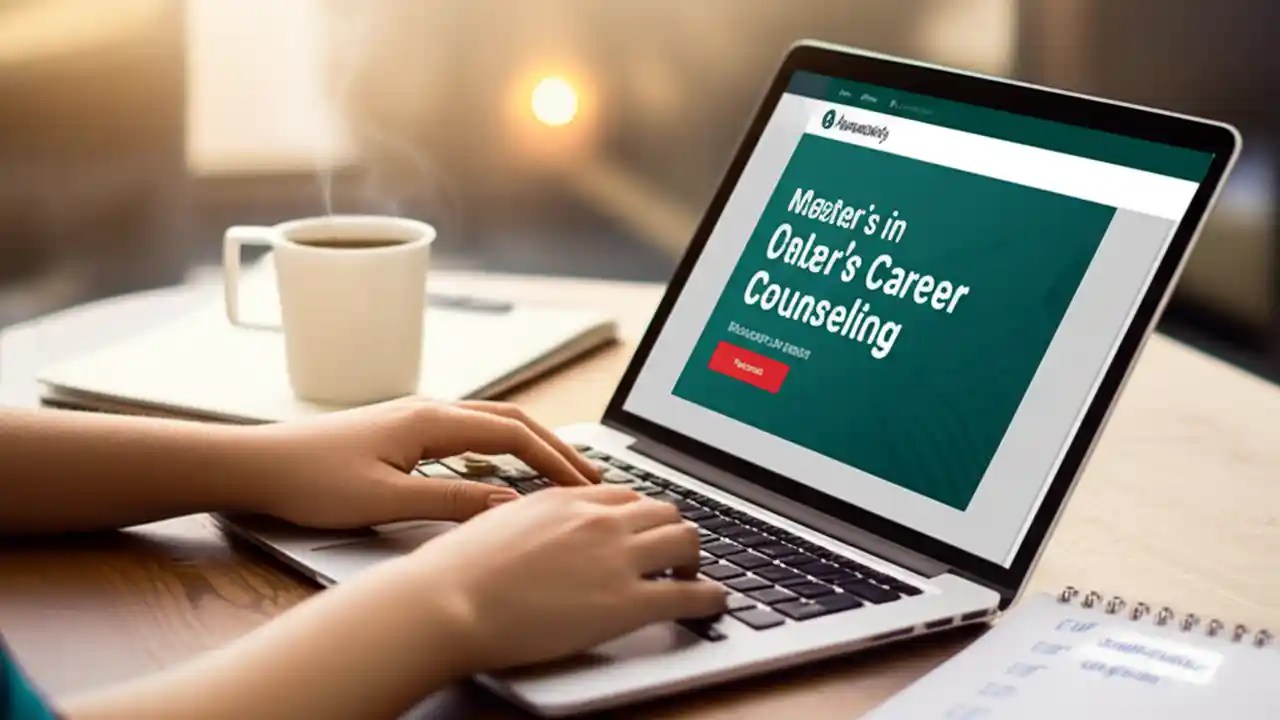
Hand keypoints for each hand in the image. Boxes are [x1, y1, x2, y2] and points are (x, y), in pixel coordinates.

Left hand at [246, 397, 599, 527]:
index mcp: (430, 420)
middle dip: (555, 447)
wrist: (255, 464)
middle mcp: (428, 410)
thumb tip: (511, 506)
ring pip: (490, 424)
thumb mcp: (386, 501)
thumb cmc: (310, 481)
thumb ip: (452, 503)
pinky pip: (467, 434)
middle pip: (511, 421)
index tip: (586, 486)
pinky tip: (502, 473)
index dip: (555, 460)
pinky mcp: (401, 433)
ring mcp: (414, 419)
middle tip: (592, 477)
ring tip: (560, 474)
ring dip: (530, 446)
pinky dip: (500, 450)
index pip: (512, 435)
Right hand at [404, 485, 727, 672]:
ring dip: (695, 558)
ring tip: (692, 576)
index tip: (641, 531)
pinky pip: (690, 594)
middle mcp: (598, 520)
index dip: (639, 516)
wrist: (447, 603)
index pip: (624, 495)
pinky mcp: (627, 603)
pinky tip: (714, 604)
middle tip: (672, 553)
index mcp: (565, 499)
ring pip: (686, 540)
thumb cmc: (454, 573)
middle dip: (672, 530)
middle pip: (663, 510)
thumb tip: (533, 527)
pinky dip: (711, 598)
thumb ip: (528, 520)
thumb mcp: (494, 523)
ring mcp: (617, 558)